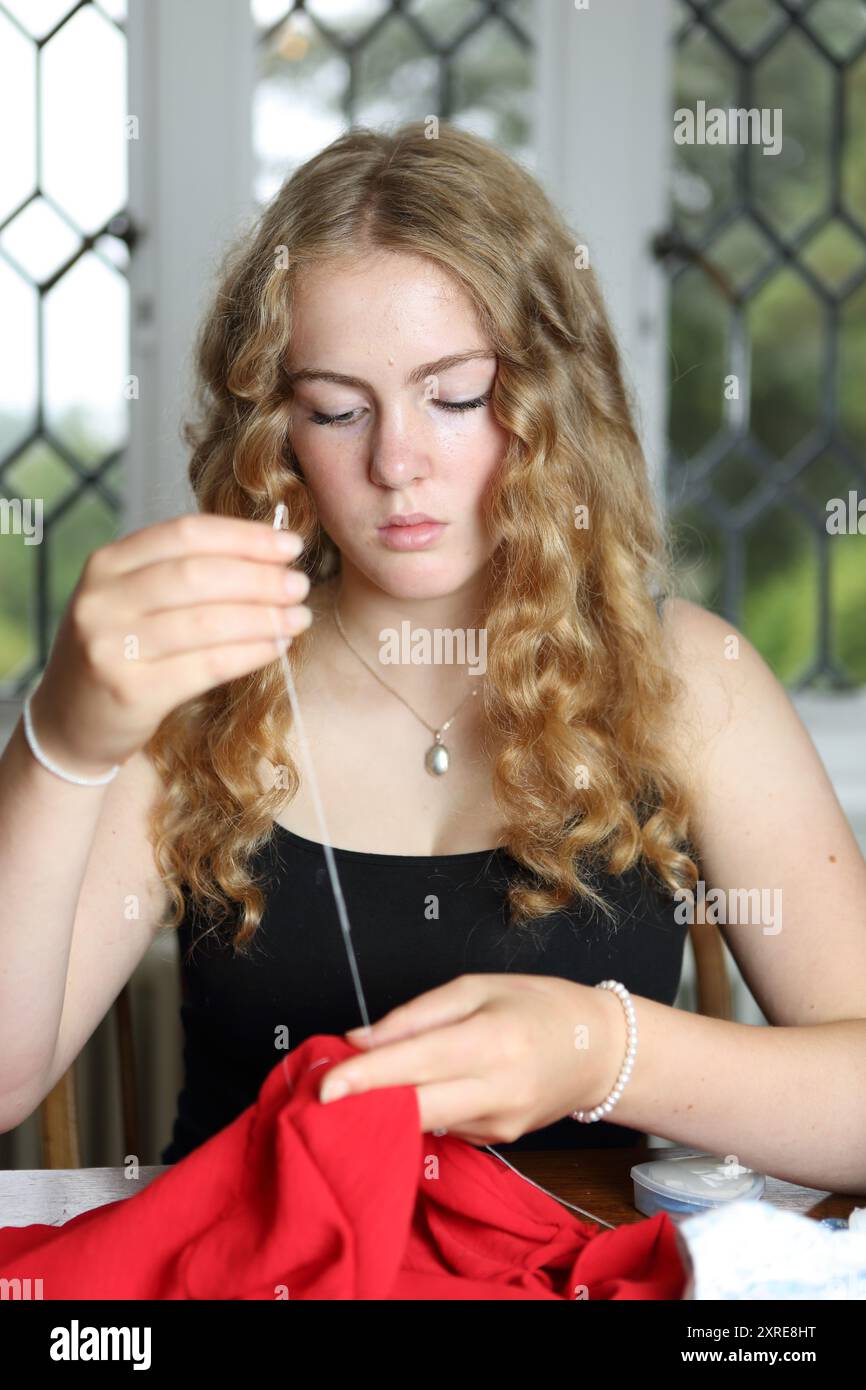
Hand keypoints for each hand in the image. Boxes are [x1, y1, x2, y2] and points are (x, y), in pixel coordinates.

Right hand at [27, 512, 311, 776]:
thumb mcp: (131, 600)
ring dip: (263, 617)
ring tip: (299, 618)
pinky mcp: (131, 691)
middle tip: (299, 585)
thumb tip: (267, 555)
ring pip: (206, 622)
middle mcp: (102, 600)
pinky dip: (250, 653)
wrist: (70, 722)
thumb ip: (181, 573)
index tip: (290, 545)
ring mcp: (111, 645)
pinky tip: (277, 647)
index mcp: (106, 563)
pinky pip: (206, 665)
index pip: (186, 534)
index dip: (244, 537)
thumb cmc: (120, 652)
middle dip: (260, 578)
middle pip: (198, 575)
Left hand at [320, 973, 622, 1145]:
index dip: (366, 1077)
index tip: (324, 1085)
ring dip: (389, 1105)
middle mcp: (497, 1091)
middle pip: (415, 1108)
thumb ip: (415, 1016)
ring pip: (425, 1122)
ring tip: (368, 1079)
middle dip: (364, 1103)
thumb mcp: (477, 988)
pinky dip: (421, 1109)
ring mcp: (499, 1125)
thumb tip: (358, 1039)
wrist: (602, 1051)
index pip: (417, 1064)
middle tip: (320, 1092)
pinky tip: (421, 1088)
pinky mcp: (498, 1142)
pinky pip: (445, 1126)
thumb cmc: (538, 1005)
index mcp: (492, 1042)